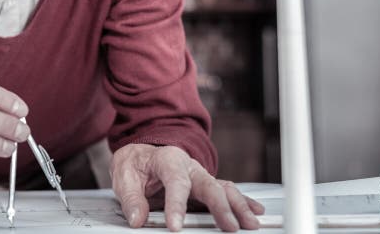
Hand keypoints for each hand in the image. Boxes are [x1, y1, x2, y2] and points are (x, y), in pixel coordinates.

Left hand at [111, 144, 264, 231]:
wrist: (142, 153)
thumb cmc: (136, 162)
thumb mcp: (124, 175)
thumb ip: (131, 197)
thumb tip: (137, 218)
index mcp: (168, 160)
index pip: (175, 181)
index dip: (176, 204)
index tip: (175, 226)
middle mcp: (189, 167)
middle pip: (209, 184)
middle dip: (221, 206)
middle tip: (229, 227)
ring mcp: (200, 177)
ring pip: (224, 189)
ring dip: (238, 206)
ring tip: (249, 223)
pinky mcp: (205, 187)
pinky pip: (227, 193)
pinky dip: (242, 202)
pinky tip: (255, 212)